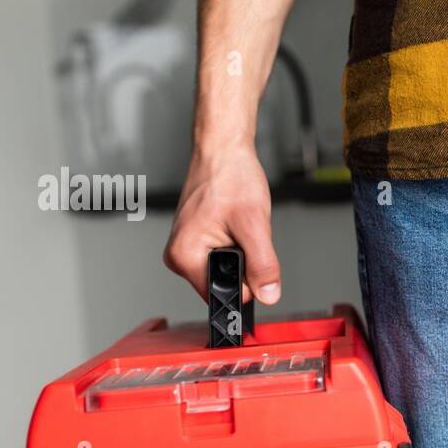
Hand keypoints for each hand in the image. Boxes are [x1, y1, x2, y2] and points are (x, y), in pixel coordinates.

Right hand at [163, 142, 280, 303]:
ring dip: (241, 254)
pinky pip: (223, 258)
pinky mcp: (195, 243)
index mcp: (185, 257)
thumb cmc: (231, 177)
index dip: (247, 284)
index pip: (223, 296)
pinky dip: (236, 246)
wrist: (223, 152)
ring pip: (227, 272)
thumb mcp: (254, 224)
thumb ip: (262, 264)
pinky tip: (234, 225)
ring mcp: (186, 250)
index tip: (252, 258)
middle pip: (225, 284)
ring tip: (238, 226)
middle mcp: (179, 257)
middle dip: (245, 265)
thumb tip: (269, 295)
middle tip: (244, 233)